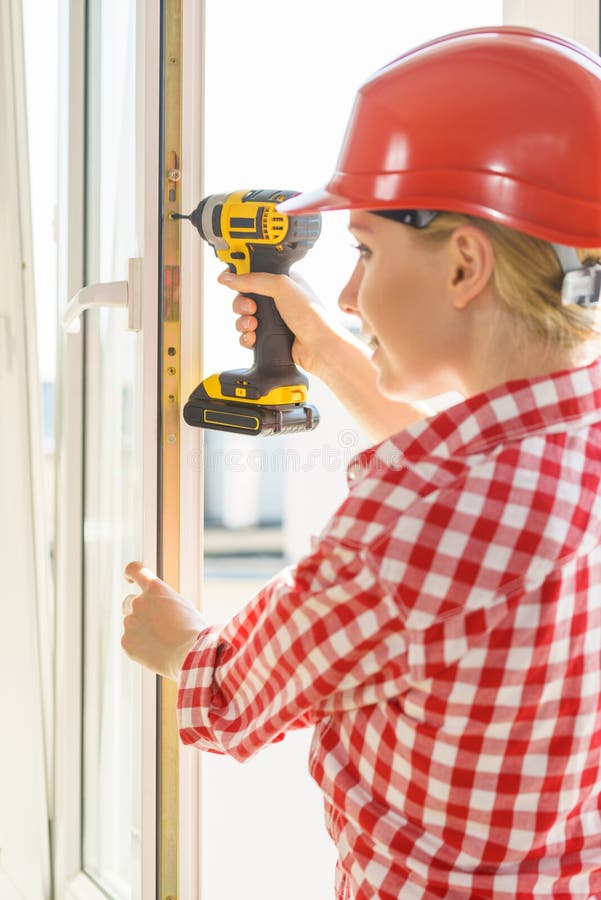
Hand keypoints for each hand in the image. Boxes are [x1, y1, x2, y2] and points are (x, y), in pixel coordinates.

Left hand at [121, 561, 204, 680]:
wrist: (189, 654)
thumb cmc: (192, 630)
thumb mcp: (183, 605)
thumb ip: (164, 601)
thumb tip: (158, 606)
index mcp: (154, 588)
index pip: (134, 570)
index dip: (130, 573)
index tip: (129, 579)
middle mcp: (138, 602)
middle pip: (130, 601)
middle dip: (139, 609)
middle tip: (154, 623)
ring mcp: (130, 623)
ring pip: (130, 622)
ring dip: (140, 628)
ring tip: (160, 641)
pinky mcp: (126, 642)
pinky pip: (129, 641)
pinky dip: (138, 645)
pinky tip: (155, 651)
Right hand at [219, 270, 340, 376]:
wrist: (319, 347)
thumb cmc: (311, 316)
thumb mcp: (281, 287)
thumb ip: (253, 280)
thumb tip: (229, 277)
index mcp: (282, 283)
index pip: (254, 274)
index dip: (240, 276)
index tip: (228, 278)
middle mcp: (277, 300)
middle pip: (244, 297)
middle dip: (241, 303)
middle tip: (251, 307)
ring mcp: (273, 320)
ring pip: (244, 317)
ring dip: (243, 321)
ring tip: (253, 325)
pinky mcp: (269, 338)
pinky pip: (247, 335)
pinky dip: (246, 337)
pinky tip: (254, 337)